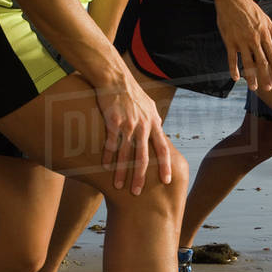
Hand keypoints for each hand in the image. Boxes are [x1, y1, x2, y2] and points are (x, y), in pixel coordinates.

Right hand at [94, 62, 173, 194]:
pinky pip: (110, 143)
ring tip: (118, 185)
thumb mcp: (149, 105)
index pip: (162, 149)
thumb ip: (154, 119)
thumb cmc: (132, 92)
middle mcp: (143, 125)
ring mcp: (128, 124)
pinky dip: (108, 156)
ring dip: (121, 172)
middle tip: (137, 193)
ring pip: (125, 154)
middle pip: (143, 157)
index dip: (165, 166)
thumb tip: (160, 128)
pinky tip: (104, 166)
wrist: (115, 78)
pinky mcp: (113, 121)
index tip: (166, 181)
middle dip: (141, 177)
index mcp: (153, 123)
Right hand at [215, 0, 271, 91]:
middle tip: (269, 88)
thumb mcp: (266, 20)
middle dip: (266, 76)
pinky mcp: (230, 40)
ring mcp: (241, 41)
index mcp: (264, 35)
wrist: (233, 0)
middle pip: (262, 62)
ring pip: (247, 62)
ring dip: (251, 77)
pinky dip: (233, 68)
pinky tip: (236, 78)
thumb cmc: (250, 9)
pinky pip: (232, 57)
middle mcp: (254, 39)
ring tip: (253, 88)